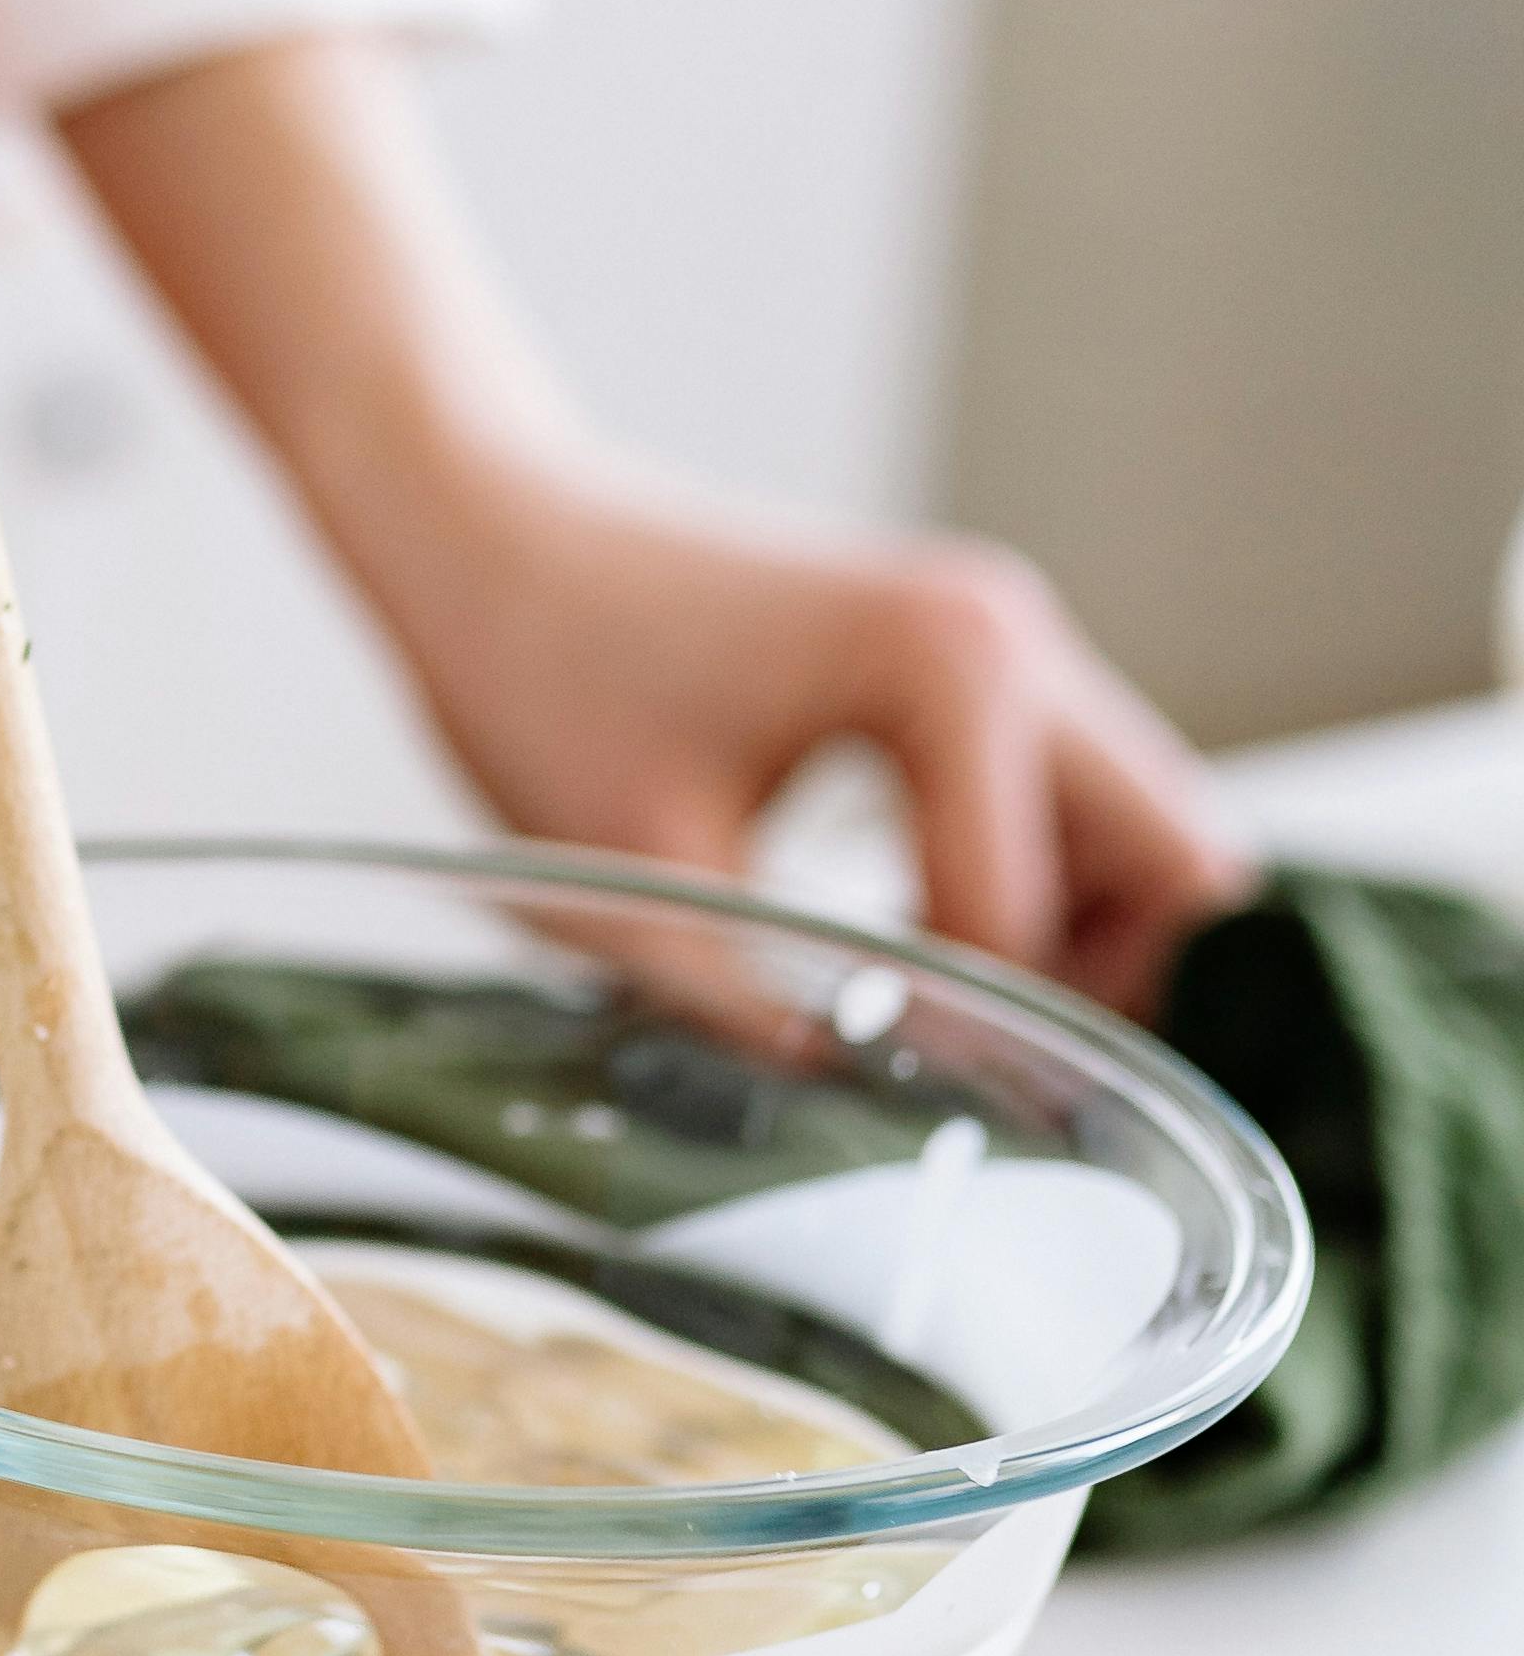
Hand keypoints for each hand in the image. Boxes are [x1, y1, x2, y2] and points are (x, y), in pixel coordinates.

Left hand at [54, 31, 1246, 1022]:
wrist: (480, 520)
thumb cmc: (537, 672)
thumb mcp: (637, 881)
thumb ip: (760, 1015)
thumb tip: (861, 1134)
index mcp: (952, 674)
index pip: (1033, 923)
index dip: (975, 1043)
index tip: (899, 1115)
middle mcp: (1010, 640)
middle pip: (1176, 864)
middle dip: (1100, 985)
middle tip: (968, 1066)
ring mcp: (999, 639)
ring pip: (1138, 832)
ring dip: (1075, 937)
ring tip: (933, 1010)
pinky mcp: (961, 656)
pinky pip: (1065, 799)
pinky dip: (1028, 881)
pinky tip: (905, 941)